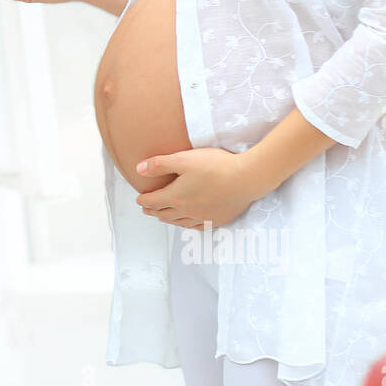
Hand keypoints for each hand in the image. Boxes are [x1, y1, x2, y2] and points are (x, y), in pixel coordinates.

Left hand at [133, 147, 267, 229]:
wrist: (246, 178)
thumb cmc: (215, 166)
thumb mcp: (183, 159)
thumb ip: (159, 164)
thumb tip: (139, 170)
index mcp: (176, 197)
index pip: (153, 201)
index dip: (144, 199)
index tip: (139, 199)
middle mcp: (187, 211)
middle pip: (164, 213)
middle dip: (153, 210)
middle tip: (147, 208)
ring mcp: (203, 217)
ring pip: (179, 222)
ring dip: (168, 219)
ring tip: (163, 216)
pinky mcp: (218, 219)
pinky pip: (197, 227)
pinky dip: (187, 225)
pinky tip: (188, 223)